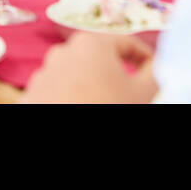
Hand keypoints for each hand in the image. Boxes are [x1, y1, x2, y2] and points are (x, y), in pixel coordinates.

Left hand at [22, 33, 157, 102]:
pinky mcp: (32, 96)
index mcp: (92, 43)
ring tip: (105, 103)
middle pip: (100, 58)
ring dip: (94, 87)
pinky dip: (72, 99)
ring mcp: (43, 74)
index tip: (154, 71)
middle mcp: (63, 51)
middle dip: (117, 74)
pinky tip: (83, 106)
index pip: (127, 43)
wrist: (67, 147)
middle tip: (130, 93)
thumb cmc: (106, 108)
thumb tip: (158, 65)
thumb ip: (156, 72)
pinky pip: (58, 92)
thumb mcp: (142, 94)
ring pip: (77, 76)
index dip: (145, 56)